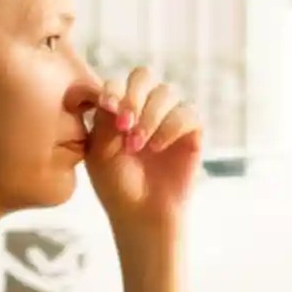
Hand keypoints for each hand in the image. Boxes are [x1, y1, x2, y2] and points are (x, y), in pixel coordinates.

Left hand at [85, 67, 204, 240]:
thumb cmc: (116, 186)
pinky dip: (170, 126)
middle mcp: (146, 109)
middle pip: (145, 76)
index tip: (109, 109)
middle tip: (125, 124)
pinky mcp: (191, 134)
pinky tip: (157, 147)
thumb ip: (105, 118)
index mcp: (121, 110)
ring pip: (167, 92)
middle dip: (134, 95)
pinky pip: (187, 113)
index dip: (115, 90)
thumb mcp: (99, 150)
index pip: (119, 81)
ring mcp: (170, 120)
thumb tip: (115, 93)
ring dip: (151, 115)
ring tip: (139, 144)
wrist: (142, 214)